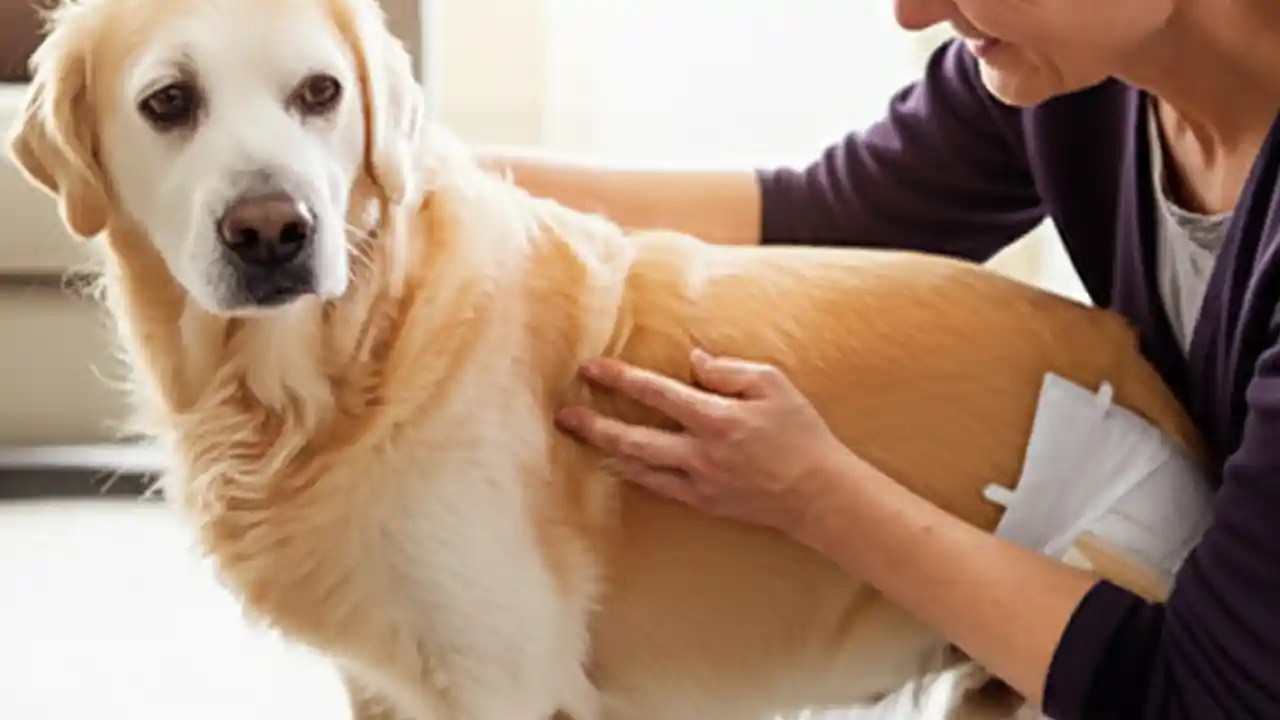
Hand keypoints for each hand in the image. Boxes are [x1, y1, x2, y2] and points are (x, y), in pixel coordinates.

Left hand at [554, 348, 855, 534]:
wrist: (819, 494)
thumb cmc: (801, 433)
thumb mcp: (773, 385)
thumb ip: (728, 370)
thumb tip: (693, 362)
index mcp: (717, 419)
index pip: (656, 393)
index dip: (621, 378)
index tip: (592, 367)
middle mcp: (700, 454)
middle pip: (633, 439)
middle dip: (594, 426)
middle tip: (564, 416)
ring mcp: (698, 483)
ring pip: (638, 468)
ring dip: (606, 452)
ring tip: (580, 438)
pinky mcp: (702, 503)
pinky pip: (657, 488)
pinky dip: (633, 474)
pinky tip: (617, 464)